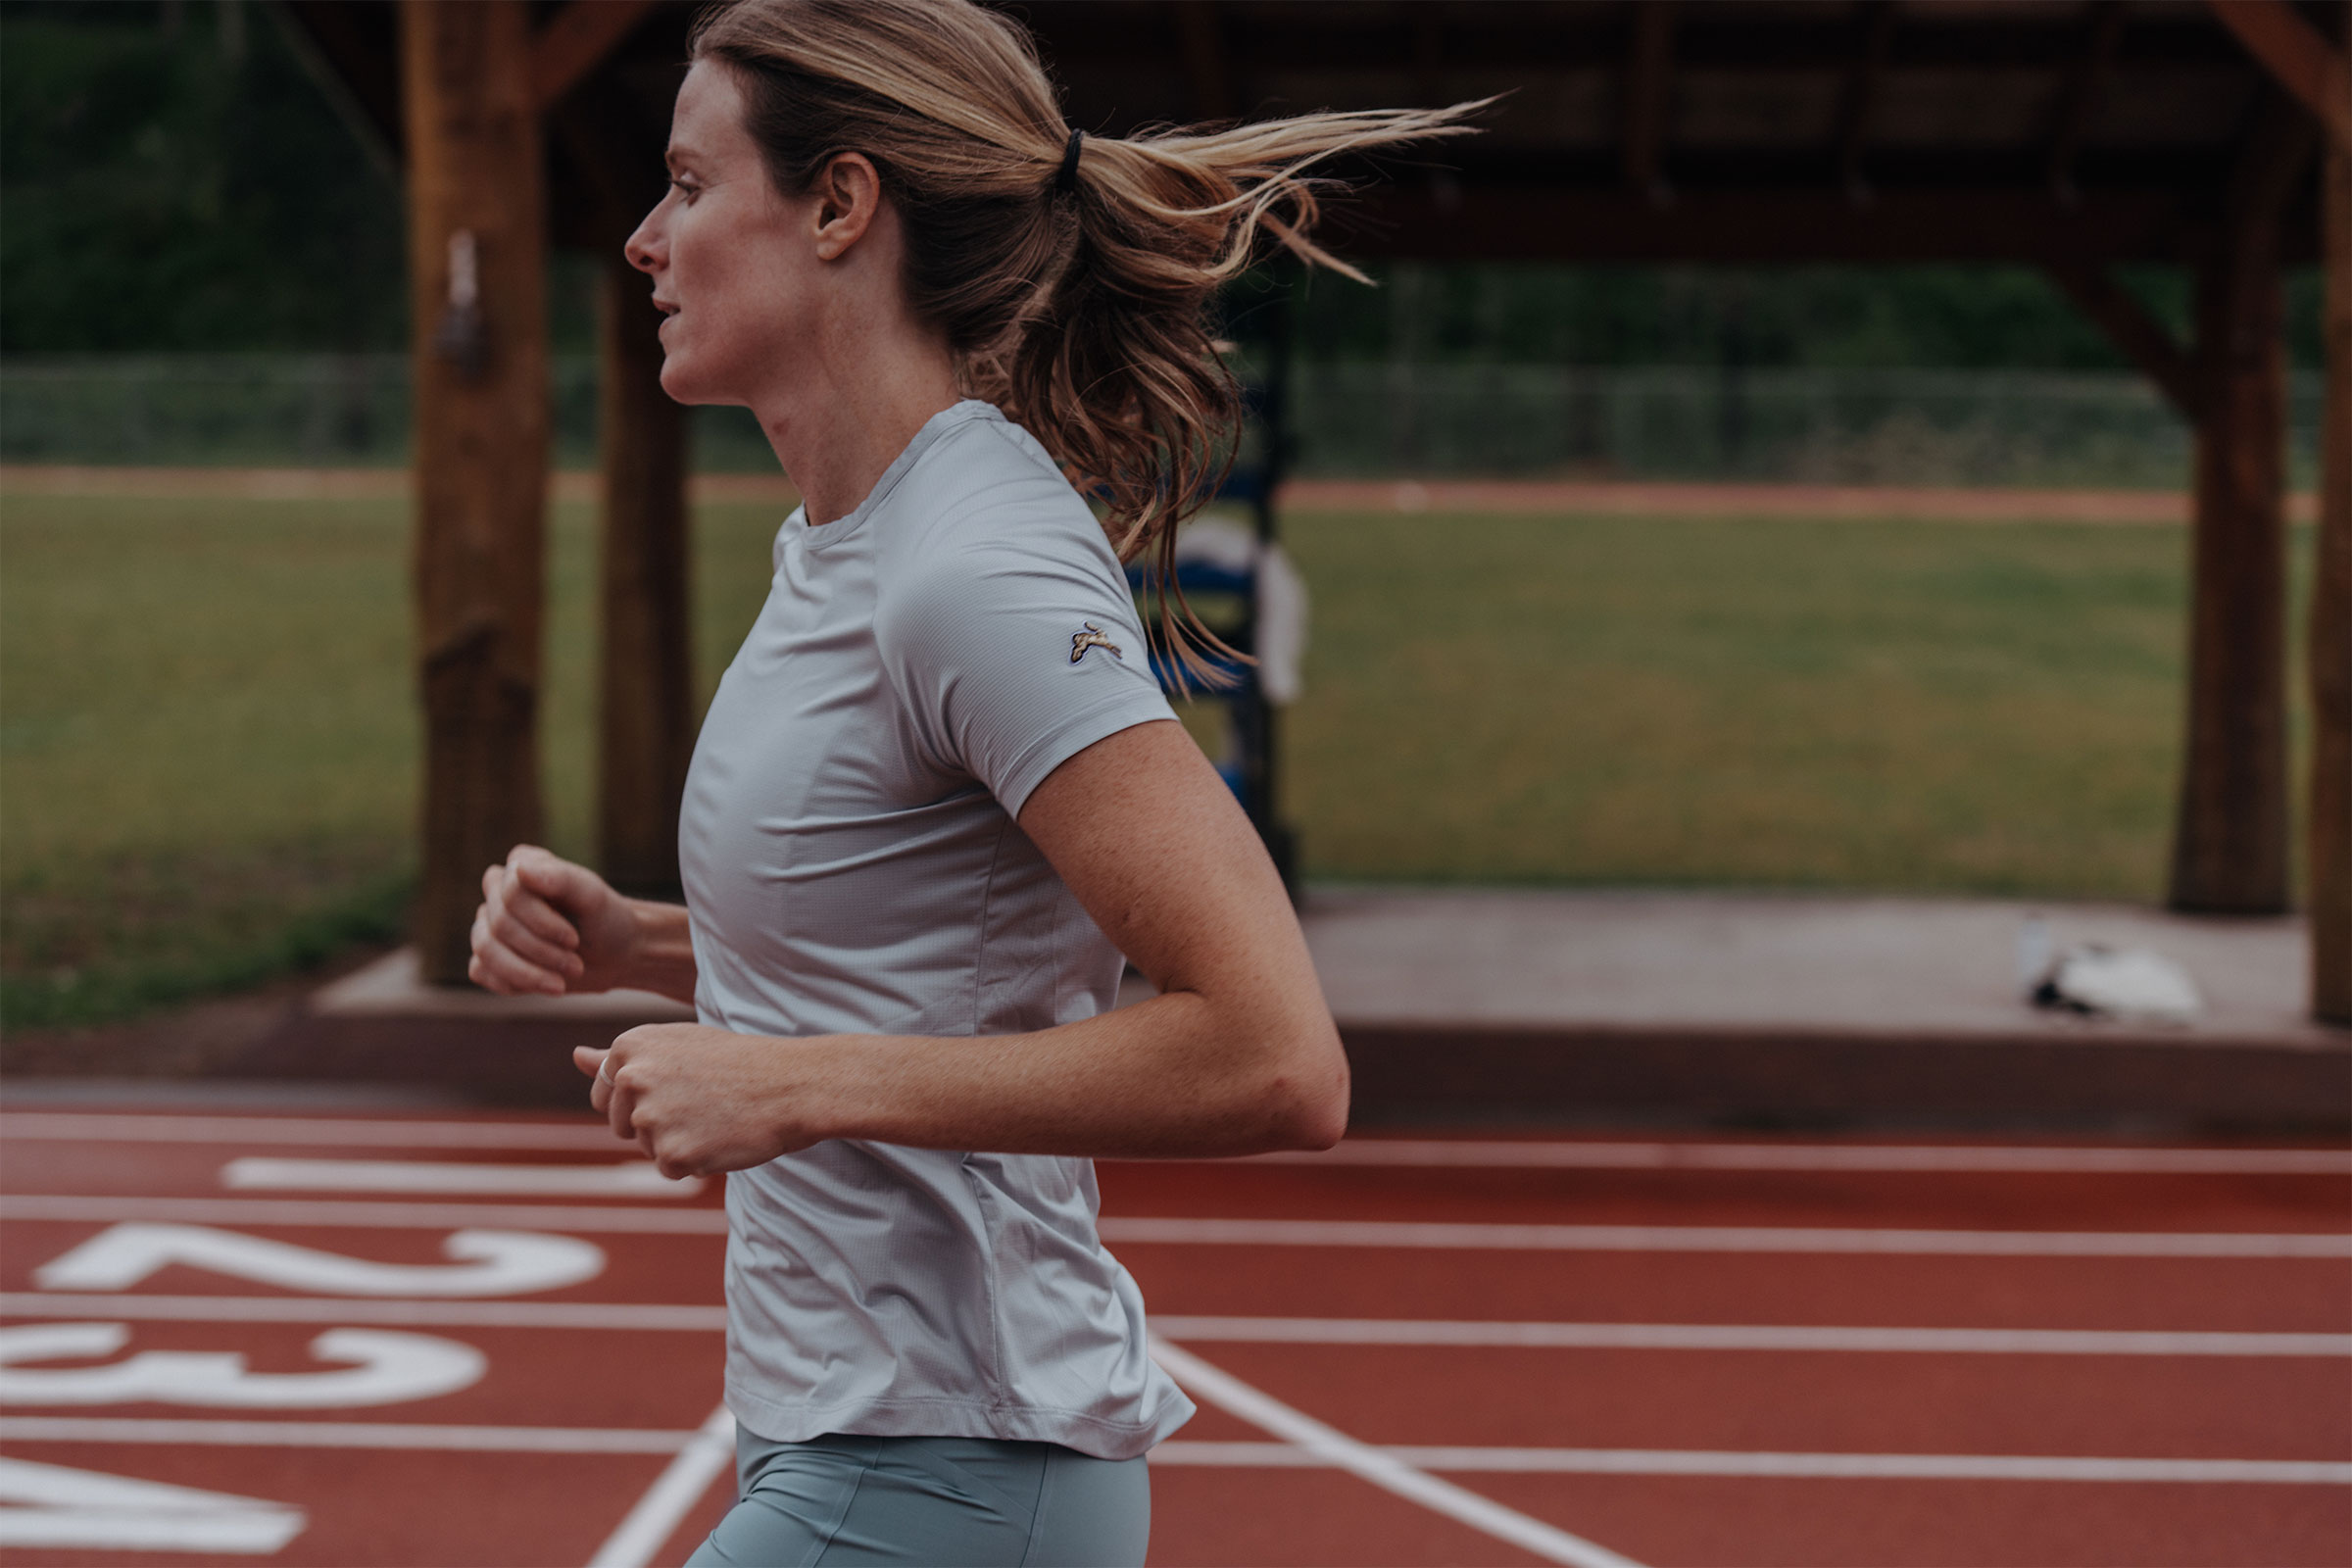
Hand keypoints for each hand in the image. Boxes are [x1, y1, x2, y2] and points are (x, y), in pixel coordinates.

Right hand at [469, 845, 640, 995]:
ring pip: (485, 950)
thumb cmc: (604, 919)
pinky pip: (481, 971)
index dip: (540, 922)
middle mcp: (499, 892)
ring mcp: (490, 925)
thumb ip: (559, 878)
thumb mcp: (591, 897)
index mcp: (522, 865)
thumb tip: (519, 868)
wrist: (615, 955)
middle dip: (540, 951)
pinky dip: (514, 983)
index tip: (573, 939)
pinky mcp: (489, 956)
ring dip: (526, 972)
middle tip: (576, 966)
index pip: (511, 893)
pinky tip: (544, 985)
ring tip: (561, 984)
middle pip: (499, 925)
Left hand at [576, 1026, 819, 1177]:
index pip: (604, 1094)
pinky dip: (696, 1162)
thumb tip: (576, 1056)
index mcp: (629, 1047)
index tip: (677, 1088)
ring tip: (716, 1116)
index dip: (640, 1098)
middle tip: (703, 1102)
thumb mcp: (676, 1045)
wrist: (790, 1085)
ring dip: (679, 1142)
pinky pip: (671, 1170)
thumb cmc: (736, 1062)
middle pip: (621, 1126)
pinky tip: (722, 1137)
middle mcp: (632, 1080)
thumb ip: (621, 1057)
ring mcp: (650, 1119)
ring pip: (648, 1148)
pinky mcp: (671, 1155)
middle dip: (656, 1123)